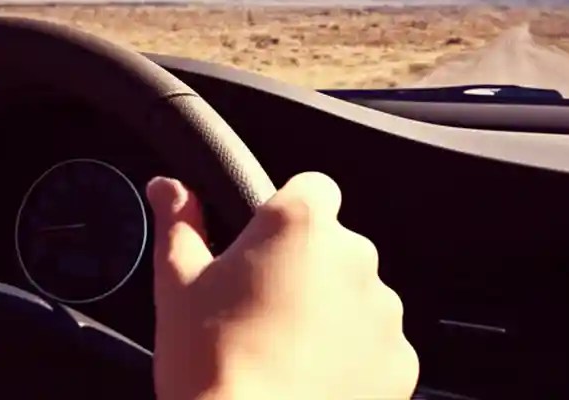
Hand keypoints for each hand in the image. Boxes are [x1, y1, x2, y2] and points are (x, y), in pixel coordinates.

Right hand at [146, 172, 418, 399]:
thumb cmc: (211, 363)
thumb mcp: (177, 284)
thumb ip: (178, 222)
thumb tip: (167, 188)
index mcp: (299, 223)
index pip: (313, 188)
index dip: (286, 213)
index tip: (263, 247)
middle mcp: (353, 257)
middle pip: (335, 246)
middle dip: (306, 268)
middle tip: (260, 308)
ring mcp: (383, 311)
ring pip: (357, 297)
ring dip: (331, 313)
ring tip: (284, 352)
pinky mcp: (401, 361)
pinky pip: (377, 346)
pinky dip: (353, 358)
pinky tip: (311, 380)